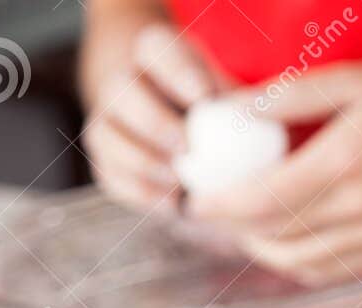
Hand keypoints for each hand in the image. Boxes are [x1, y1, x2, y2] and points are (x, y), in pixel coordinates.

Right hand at [82, 21, 221, 211]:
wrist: (185, 144)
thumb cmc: (216, 115)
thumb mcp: (228, 98)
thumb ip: (236, 105)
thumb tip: (255, 118)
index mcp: (155, 54)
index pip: (154, 48)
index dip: (176, 72)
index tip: (204, 99)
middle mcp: (123, 83)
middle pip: (122, 91)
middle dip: (154, 121)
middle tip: (186, 147)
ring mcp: (107, 123)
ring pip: (106, 136)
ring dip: (144, 162)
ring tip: (178, 183)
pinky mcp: (106, 162)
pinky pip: (111, 177)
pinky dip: (141, 193)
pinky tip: (171, 205)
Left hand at [189, 64, 361, 285]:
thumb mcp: (349, 79)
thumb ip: (290, 96)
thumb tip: (232, 112)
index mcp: (345, 162)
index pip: (267, 198)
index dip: (223, 205)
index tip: (195, 200)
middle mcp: (360, 207)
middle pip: (276, 234)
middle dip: (233, 228)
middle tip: (208, 213)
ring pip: (298, 261)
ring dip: (259, 250)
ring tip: (239, 228)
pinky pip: (327, 270)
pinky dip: (294, 264)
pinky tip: (277, 245)